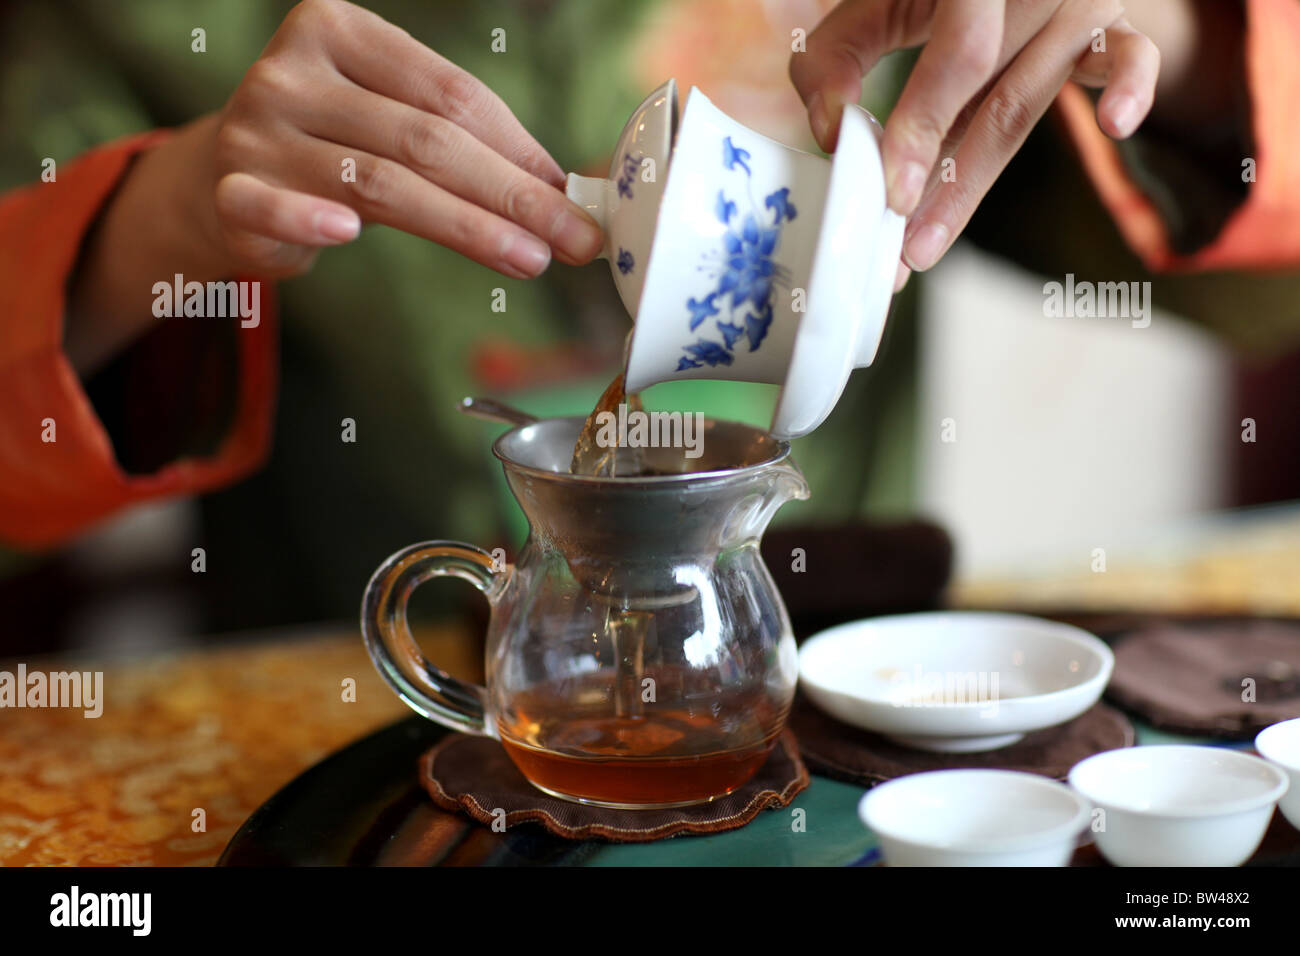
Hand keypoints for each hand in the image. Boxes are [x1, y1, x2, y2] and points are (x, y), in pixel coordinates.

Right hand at [202, 0, 600, 279]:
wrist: (225, 183)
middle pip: (425, 139)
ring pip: (378, 182)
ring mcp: (255, 130)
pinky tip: (348, 235)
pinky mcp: (230, 192)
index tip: (574, 200)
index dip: (521, 150)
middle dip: (512, 196)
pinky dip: (309, 220)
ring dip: (465, 227)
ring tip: (529, 259)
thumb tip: (563, 190)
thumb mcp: (393, 123)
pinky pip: (272, 208)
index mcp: (339, 30)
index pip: (452, 94)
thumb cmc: (333, 148)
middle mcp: (292, 72)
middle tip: (573, 240)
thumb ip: (462, 140)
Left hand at [789, 0, 1159, 284]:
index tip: (893, 194)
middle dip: (947, 184)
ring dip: (976, 184)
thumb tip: (830, 130)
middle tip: (905, 250)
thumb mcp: (877, 5)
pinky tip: (1116, 124)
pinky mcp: (1113, 23)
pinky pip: (1134, 54)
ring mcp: (1076, 1)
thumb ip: (837, 55)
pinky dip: (1131, 86)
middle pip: (997, 98)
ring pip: (1032, 106)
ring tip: (928, 244)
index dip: (925, 125)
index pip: (960, 56)